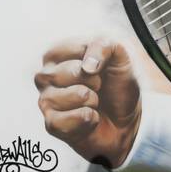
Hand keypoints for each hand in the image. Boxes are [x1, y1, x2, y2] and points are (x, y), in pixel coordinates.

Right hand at [34, 38, 141, 168]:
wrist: (125, 120)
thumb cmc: (116, 84)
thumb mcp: (119, 56)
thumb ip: (103, 46)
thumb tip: (86, 67)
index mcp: (57, 54)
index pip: (74, 48)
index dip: (96, 58)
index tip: (100, 66)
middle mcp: (45, 76)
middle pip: (73, 72)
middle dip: (95, 81)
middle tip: (98, 86)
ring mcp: (46, 100)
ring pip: (73, 96)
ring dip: (93, 101)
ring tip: (93, 102)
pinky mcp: (51, 124)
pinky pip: (68, 121)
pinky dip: (88, 119)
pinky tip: (90, 118)